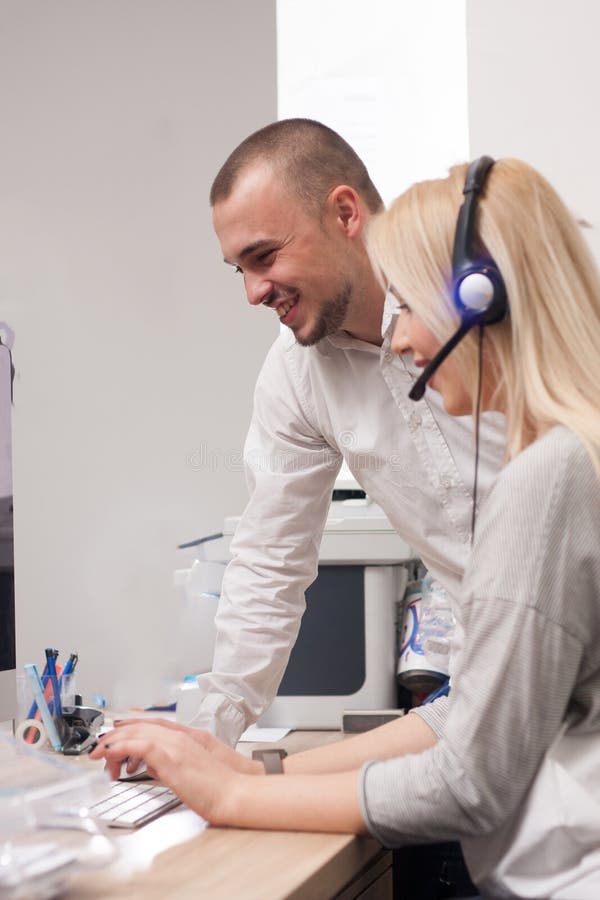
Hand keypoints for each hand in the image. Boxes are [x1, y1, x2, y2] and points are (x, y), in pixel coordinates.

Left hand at [90, 721, 241, 822]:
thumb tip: (150, 766)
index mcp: (183, 738)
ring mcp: (174, 745)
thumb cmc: (215, 787)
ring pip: (137, 732)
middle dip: (114, 736)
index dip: (127, 728)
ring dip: (113, 742)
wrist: (232, 793)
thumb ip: (168, 763)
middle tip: (98, 750)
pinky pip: (141, 745)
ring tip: (99, 755)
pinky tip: (110, 754)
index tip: (111, 737)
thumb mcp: (187, 770)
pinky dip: (122, 747)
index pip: (149, 725)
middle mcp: (177, 737)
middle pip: (138, 726)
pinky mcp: (171, 758)